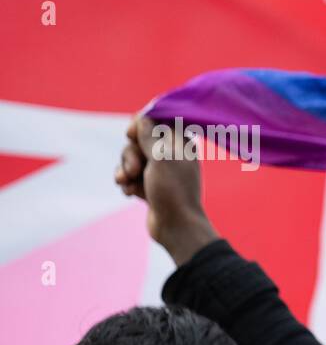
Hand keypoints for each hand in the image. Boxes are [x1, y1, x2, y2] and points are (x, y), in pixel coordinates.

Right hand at [115, 113, 217, 264]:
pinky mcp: (149, 184)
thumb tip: (142, 117)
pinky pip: (130, 175)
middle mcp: (171, 154)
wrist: (176, 227)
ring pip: (131, 158)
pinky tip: (130, 193)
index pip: (156, 120)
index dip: (140, 124)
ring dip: (125, 169)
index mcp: (181, 143)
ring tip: (126, 183)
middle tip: (134, 170)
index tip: (131, 134)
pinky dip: (127, 182)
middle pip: (138, 140)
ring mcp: (160, 170)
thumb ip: (150, 135)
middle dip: (130, 154)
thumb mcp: (161, 157)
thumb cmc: (173, 190)